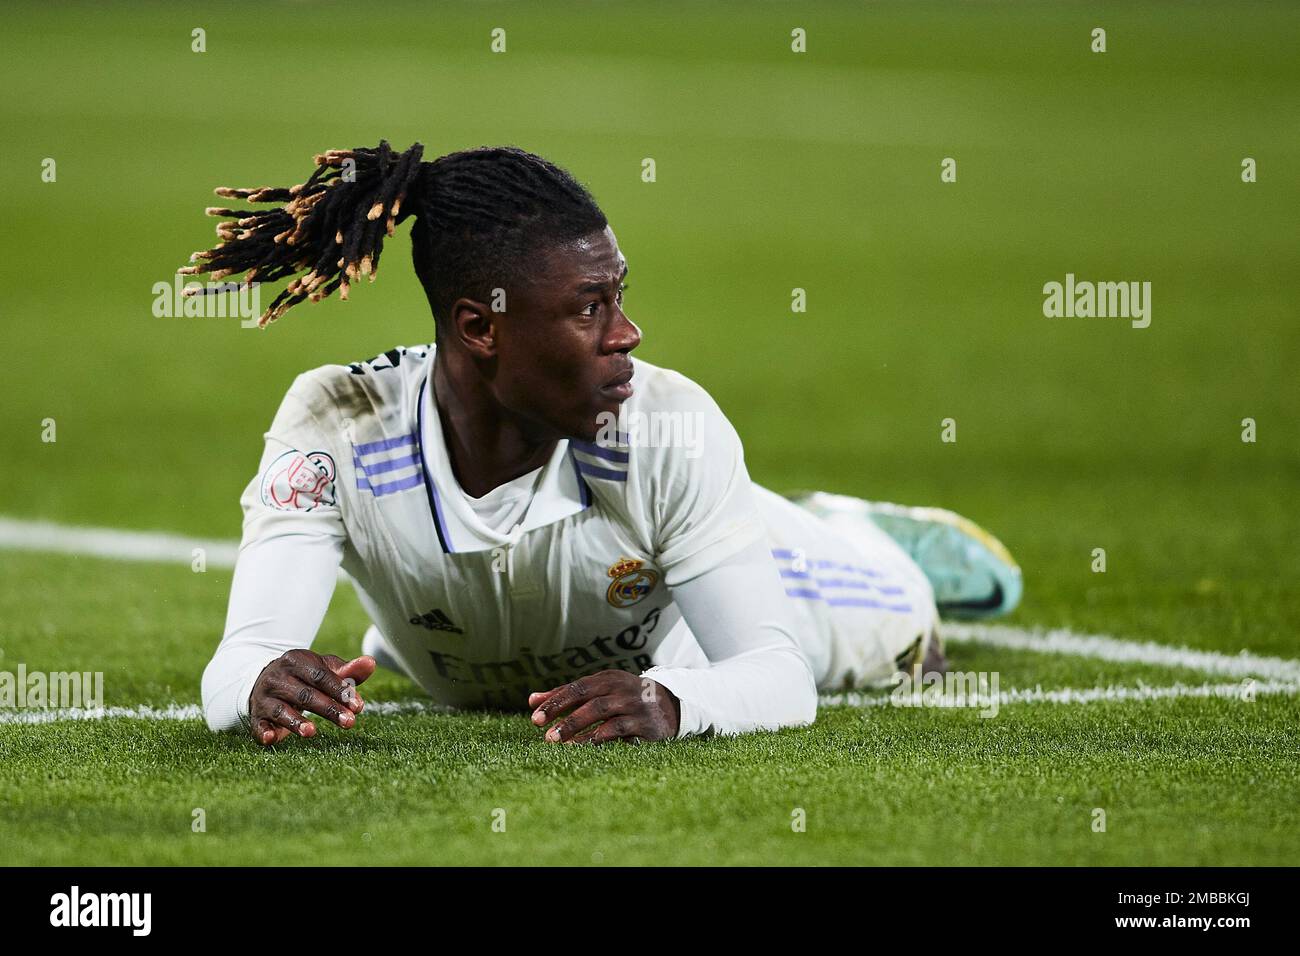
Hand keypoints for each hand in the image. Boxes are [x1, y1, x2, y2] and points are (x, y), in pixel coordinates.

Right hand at [249, 650, 375, 745]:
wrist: (265, 679)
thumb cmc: (305, 676)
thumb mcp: (323, 669)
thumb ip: (348, 670)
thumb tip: (371, 662)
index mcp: (296, 660)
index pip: (321, 676)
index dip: (339, 690)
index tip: (358, 706)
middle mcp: (278, 677)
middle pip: (305, 694)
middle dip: (328, 709)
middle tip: (349, 722)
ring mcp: (264, 696)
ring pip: (281, 710)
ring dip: (296, 722)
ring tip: (312, 732)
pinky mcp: (256, 715)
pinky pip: (258, 725)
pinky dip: (263, 732)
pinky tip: (271, 740)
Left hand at [528, 670, 679, 743]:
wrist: (670, 705)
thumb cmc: (624, 698)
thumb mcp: (599, 691)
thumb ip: (566, 695)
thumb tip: (531, 700)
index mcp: (606, 678)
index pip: (576, 688)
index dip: (555, 701)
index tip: (535, 717)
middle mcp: (620, 688)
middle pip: (588, 700)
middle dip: (564, 716)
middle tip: (545, 734)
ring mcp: (633, 704)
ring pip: (602, 714)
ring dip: (578, 729)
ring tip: (559, 743)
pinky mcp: (644, 723)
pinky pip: (619, 729)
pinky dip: (599, 737)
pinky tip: (584, 747)